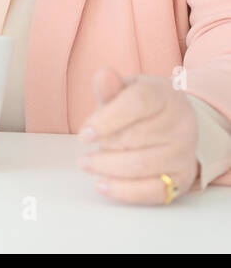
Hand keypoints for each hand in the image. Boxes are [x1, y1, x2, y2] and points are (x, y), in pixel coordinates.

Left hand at [78, 66, 200, 203]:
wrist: (172, 124)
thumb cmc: (139, 106)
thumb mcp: (125, 91)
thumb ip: (111, 87)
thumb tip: (103, 76)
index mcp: (164, 96)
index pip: (137, 104)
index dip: (106, 119)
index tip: (83, 135)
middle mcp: (181, 124)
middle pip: (134, 137)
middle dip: (104, 145)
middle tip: (84, 150)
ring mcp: (184, 153)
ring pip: (141, 165)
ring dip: (107, 167)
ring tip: (86, 164)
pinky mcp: (182, 178)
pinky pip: (153, 191)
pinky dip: (125, 191)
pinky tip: (103, 186)